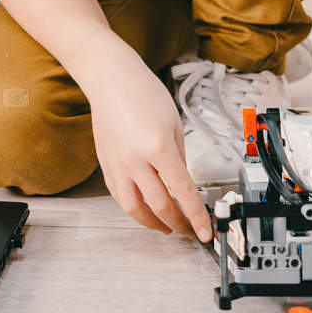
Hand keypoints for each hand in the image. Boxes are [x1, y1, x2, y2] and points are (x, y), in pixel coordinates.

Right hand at [82, 57, 211, 240]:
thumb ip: (180, 157)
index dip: (197, 217)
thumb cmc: (143, 93)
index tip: (205, 232)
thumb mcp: (175, 125)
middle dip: (179, 224)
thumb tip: (182, 184)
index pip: (184, 193)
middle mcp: (135, 160)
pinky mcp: (105, 165)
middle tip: (190, 231)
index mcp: (159, 147)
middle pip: (160, 206)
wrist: (111, 80)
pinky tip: (145, 211)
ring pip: (135, 209)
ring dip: (154, 224)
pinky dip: (134, 209)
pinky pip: (119, 196)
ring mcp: (117, 164)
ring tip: (167, 228)